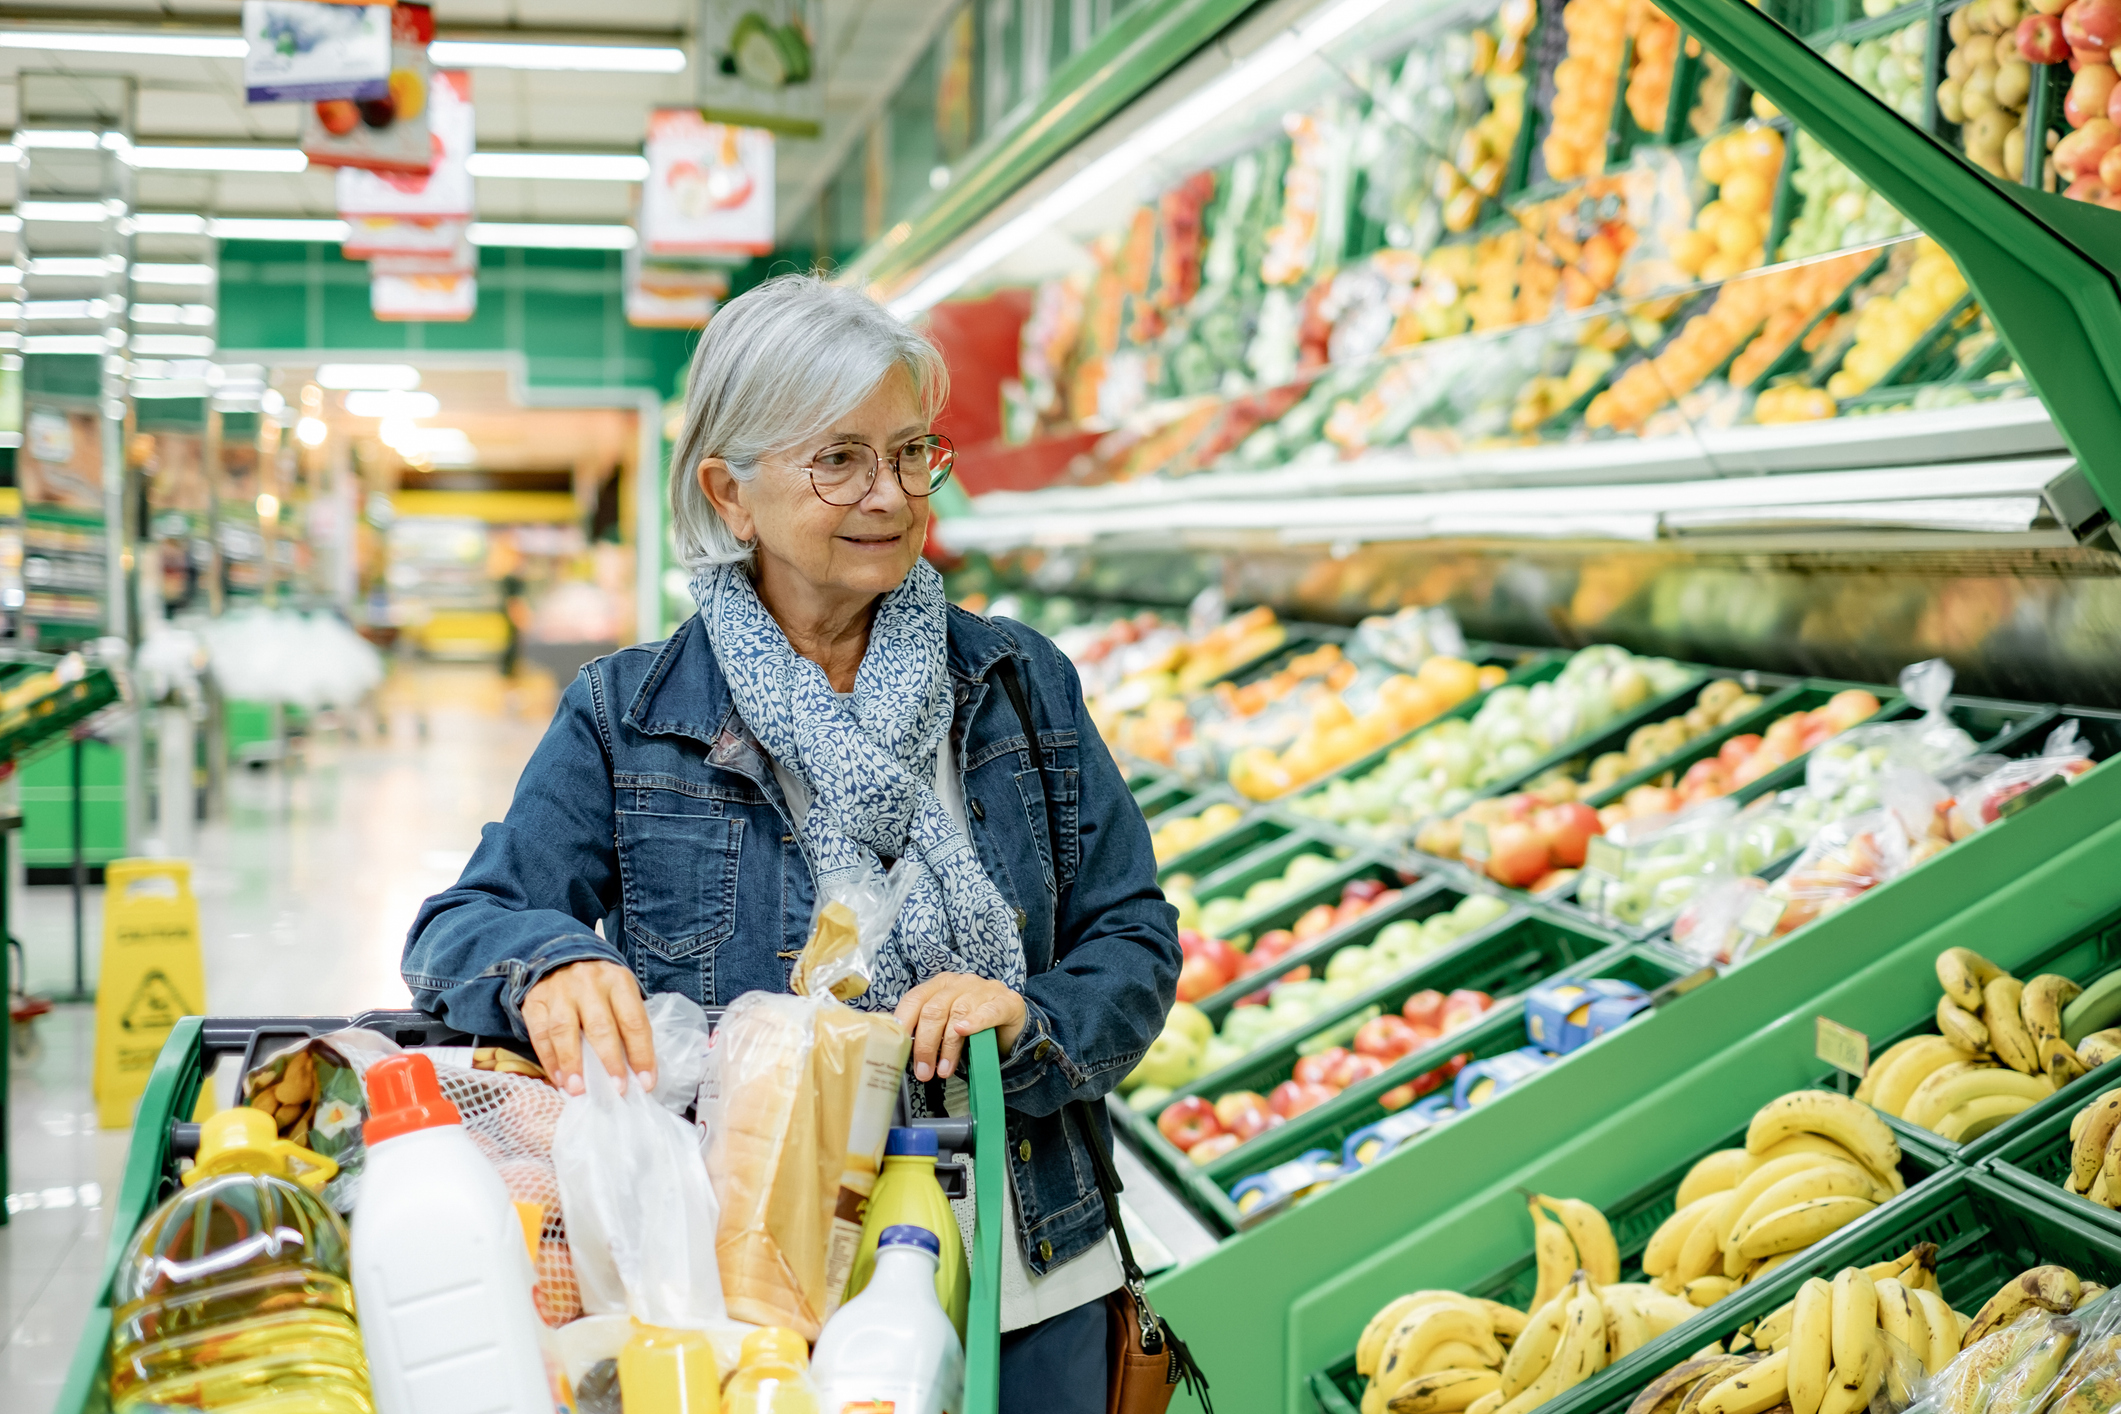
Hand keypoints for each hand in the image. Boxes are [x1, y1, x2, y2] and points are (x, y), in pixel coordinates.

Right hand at [522, 960, 654, 1095]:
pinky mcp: (535, 1001)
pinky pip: (540, 1034)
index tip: (646, 1083)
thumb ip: (626, 1023)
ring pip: (564, 1030)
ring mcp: (559, 991)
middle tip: (616, 1089)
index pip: (633, 1021)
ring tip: (578, 1090)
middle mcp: (589, 984)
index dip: (641, 1054)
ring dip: (572, 1063)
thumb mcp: (619, 992)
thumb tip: (637, 1070)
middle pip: (600, 1026)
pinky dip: (549, 1059)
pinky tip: (559, 1079)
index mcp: (618, 981)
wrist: (559, 956)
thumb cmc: (598, 986)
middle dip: (609, 1061)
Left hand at [893, 973, 1026, 1081]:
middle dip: (925, 1044)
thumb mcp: (946, 1026)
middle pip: (934, 1010)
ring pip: (958, 1013)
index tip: (897, 1047)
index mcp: (940, 985)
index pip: (914, 999)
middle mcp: (960, 983)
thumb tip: (904, 1052)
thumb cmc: (974, 1026)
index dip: (904, 1022)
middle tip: (923, 1070)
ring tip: (944, 1069)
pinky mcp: (1007, 1001)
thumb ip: (928, 1031)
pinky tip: (964, 1032)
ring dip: (948, 1046)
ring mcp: (984, 989)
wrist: (1013, 1025)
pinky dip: (975, 1022)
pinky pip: (988, 1011)